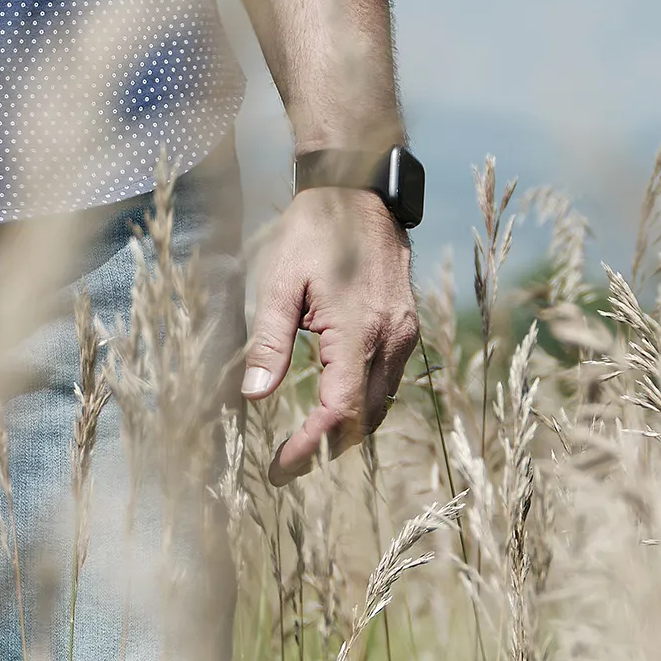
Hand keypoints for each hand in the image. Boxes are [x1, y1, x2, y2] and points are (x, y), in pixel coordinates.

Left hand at [238, 186, 420, 478]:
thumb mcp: (279, 283)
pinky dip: (362, 405)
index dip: (310, 447)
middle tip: (285, 466)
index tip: (280, 468)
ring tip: (305, 446)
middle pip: (364, 418)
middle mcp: (391, 339)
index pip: (338, 412)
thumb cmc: (312, 232)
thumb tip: (254, 396)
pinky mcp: (407, 327)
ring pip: (380, 404)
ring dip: (346, 431)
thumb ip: (269, 341)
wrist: (358, 191)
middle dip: (326, 449)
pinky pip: (388, 381)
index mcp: (359, 332)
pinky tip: (334, 409)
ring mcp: (404, 334)